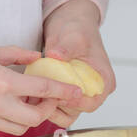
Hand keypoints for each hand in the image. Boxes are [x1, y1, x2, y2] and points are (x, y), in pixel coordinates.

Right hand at [0, 38, 83, 135]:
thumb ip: (15, 55)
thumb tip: (36, 57)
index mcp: (0, 81)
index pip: (42, 89)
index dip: (63, 92)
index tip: (77, 92)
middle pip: (35, 118)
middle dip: (47, 109)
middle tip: (48, 96)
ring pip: (18, 127)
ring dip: (28, 116)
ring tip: (26, 99)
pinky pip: (0, 126)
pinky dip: (10, 118)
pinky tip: (8, 102)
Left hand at [35, 0, 115, 128]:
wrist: (69, 23)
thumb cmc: (78, 28)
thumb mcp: (74, 36)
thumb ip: (66, 48)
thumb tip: (56, 55)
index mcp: (103, 80)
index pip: (93, 101)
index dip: (76, 102)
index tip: (59, 95)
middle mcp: (92, 90)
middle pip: (77, 110)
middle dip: (58, 105)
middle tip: (41, 94)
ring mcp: (77, 92)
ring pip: (64, 113)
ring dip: (49, 107)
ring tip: (34, 93)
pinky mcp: (64, 92)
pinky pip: (55, 106)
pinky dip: (44, 102)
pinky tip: (32, 91)